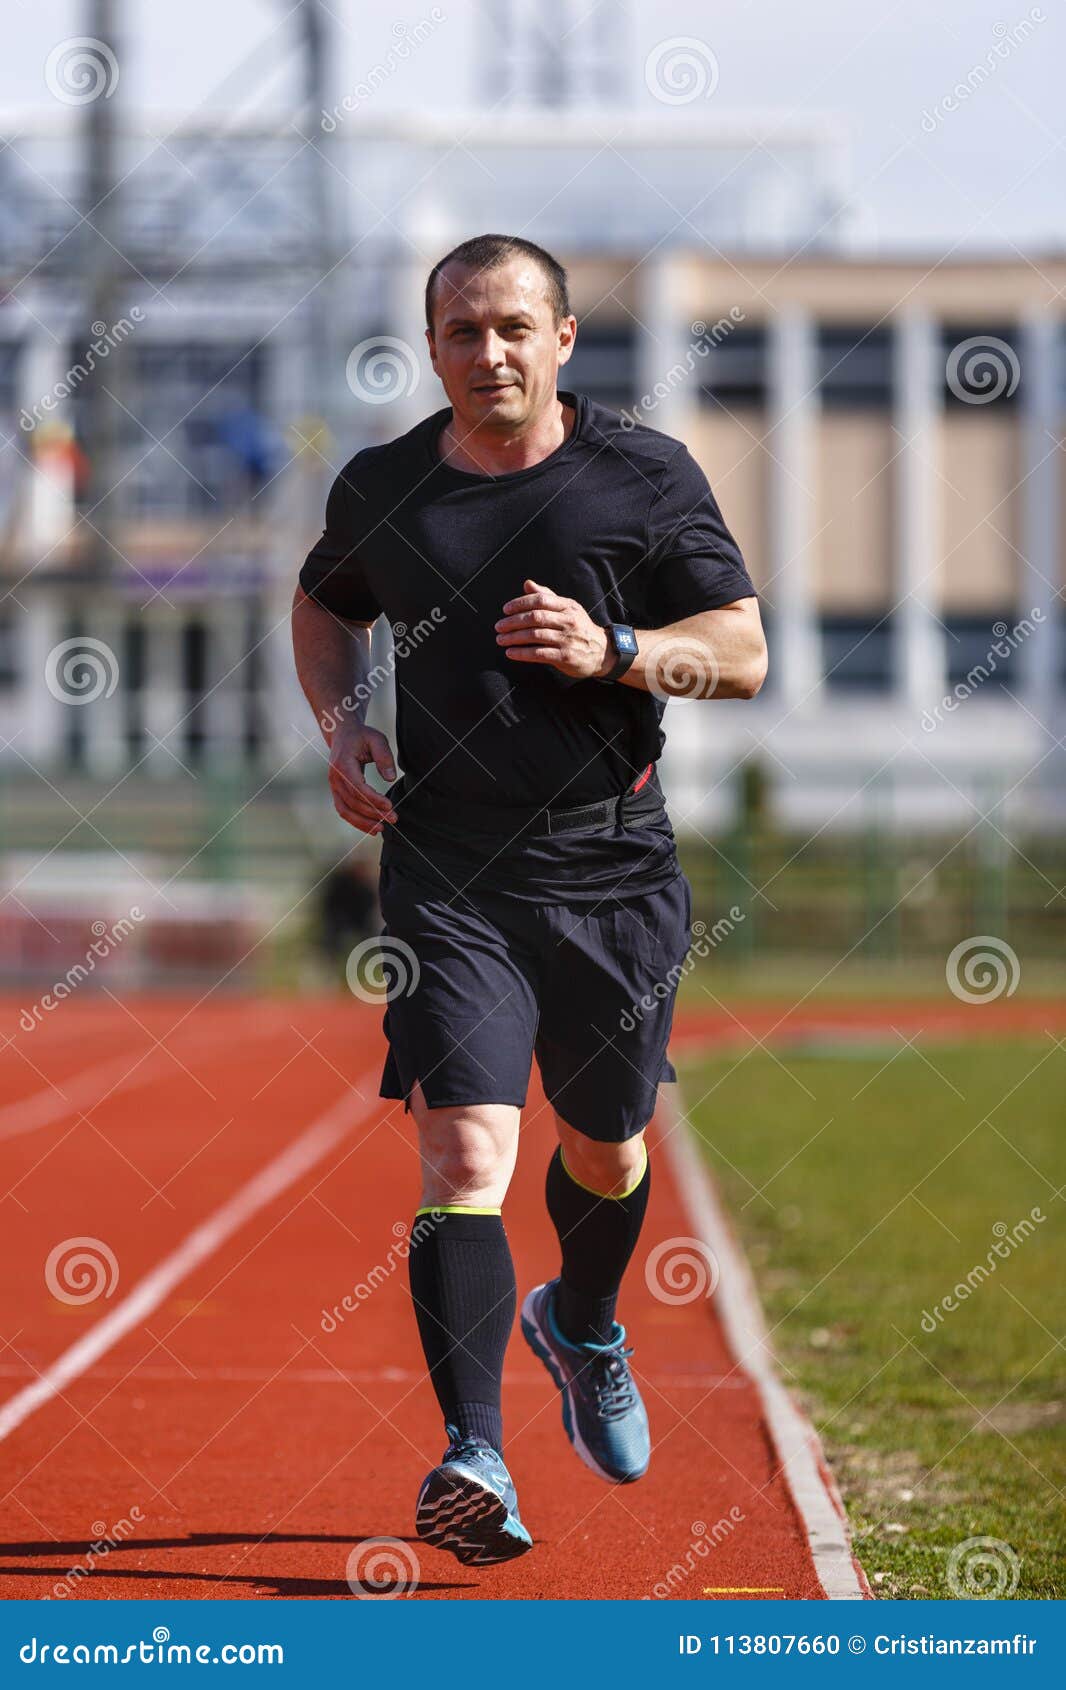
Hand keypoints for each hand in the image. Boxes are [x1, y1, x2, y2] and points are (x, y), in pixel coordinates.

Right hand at [327, 722, 397, 834]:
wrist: (343, 734)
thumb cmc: (362, 736)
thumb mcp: (376, 739)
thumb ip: (384, 756)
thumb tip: (390, 778)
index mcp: (343, 764)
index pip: (357, 787)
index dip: (373, 799)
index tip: (390, 805)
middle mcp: (335, 778)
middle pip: (353, 802)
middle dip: (373, 813)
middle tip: (393, 818)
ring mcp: (333, 786)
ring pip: (345, 810)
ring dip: (363, 822)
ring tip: (381, 829)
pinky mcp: (337, 792)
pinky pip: (344, 810)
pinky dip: (356, 821)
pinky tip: (372, 827)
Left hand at [494, 578, 610, 678]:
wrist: (603, 652)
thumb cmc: (580, 628)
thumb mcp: (568, 608)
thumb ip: (547, 596)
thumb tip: (527, 583)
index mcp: (567, 606)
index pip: (541, 600)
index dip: (520, 603)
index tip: (506, 610)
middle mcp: (568, 621)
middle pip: (536, 617)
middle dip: (514, 621)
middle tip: (499, 626)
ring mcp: (567, 639)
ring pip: (535, 635)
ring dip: (514, 637)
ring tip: (501, 640)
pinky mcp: (565, 657)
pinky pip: (539, 654)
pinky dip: (522, 653)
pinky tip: (511, 653)